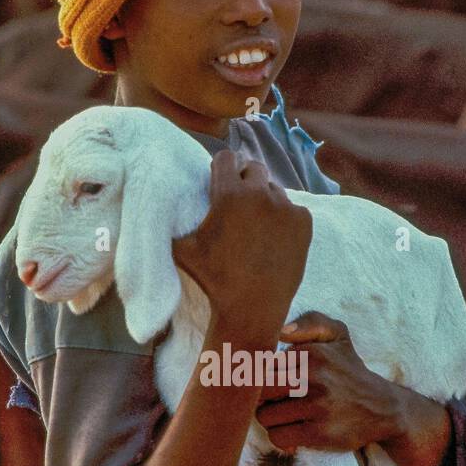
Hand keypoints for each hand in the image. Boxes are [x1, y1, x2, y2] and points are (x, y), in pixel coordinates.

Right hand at [171, 150, 310, 343]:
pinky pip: (293, 209)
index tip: (220, 180)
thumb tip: (161, 206)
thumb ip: (173, 223)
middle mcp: (261, 193)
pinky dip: (283, 219)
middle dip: (245, 180)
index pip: (226, 157)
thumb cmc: (213, 278)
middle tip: (239, 203)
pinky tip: (273, 239)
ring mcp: (286, 207)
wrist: (252, 307)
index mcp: (230, 193)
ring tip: (256, 225)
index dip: (221, 168)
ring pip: (274, 190)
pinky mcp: (304, 222)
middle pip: (254, 168)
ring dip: (264, 200)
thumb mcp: (181, 249)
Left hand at [256, 310, 454, 465]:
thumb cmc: (348, 371)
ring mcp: (317, 407)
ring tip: (289, 415)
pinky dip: (282, 437)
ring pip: (266, 415)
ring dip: (273, 419)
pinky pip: (278, 436)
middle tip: (278, 400)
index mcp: (313, 353)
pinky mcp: (319, 433)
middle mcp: (315, 378)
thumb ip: (309, 323)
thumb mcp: (337, 336)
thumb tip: (281, 332)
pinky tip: (295, 431)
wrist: (383, 408)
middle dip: (264, 397)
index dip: (264, 374)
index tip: (278, 381)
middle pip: (261, 389)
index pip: (264, 364)